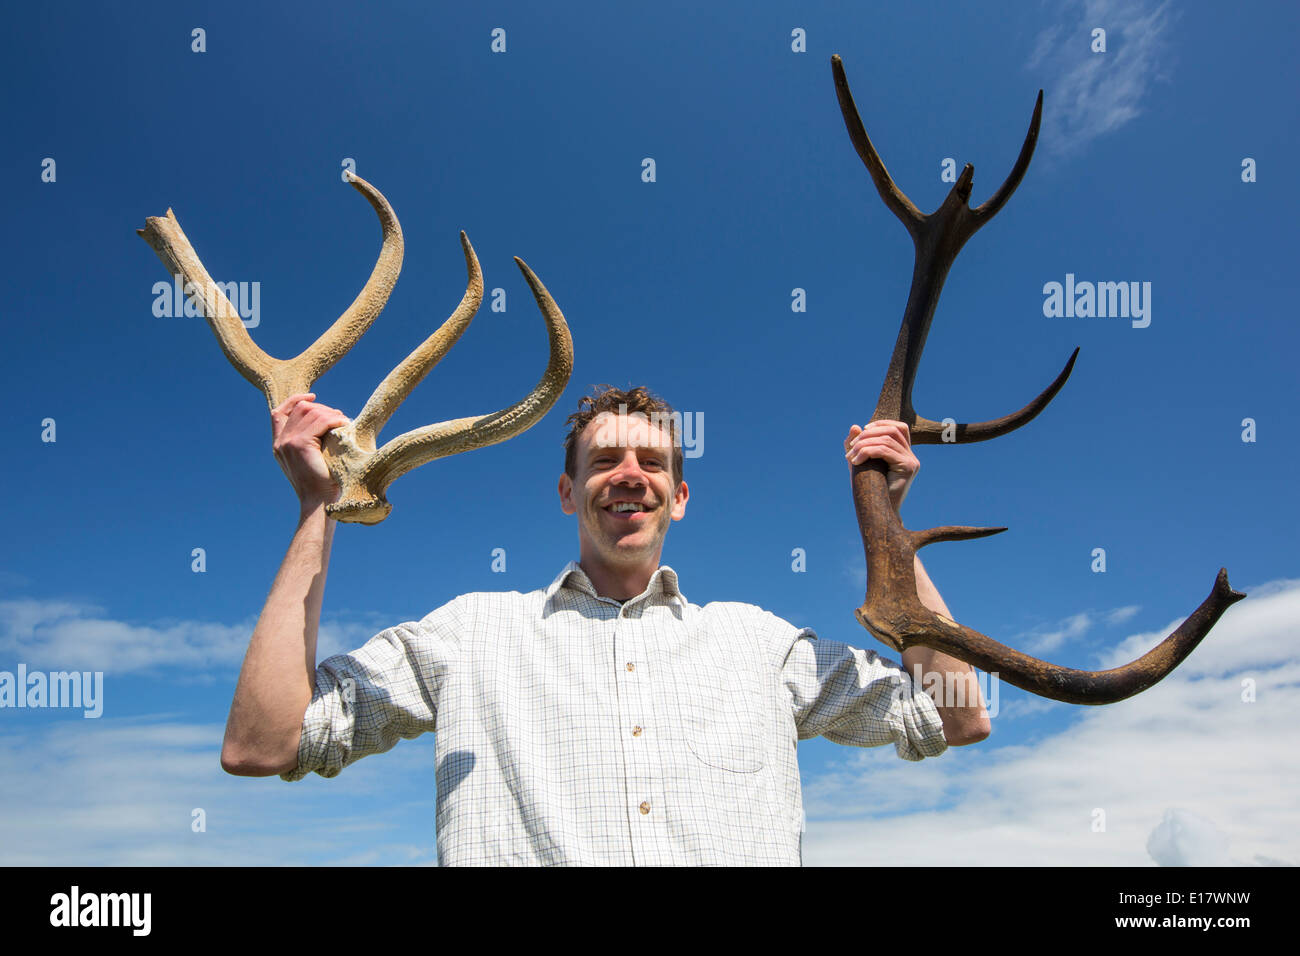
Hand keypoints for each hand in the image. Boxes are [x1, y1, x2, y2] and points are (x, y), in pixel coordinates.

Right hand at [270, 392, 350, 511]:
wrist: (320, 503)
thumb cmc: (323, 484)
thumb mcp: (312, 459)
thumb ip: (311, 440)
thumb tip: (327, 419)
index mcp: (279, 445)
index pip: (278, 412)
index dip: (295, 400)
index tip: (312, 396)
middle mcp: (280, 443)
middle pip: (299, 409)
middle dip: (321, 408)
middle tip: (338, 417)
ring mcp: (288, 443)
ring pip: (310, 412)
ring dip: (330, 413)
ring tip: (343, 421)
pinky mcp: (300, 445)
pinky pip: (320, 422)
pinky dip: (334, 419)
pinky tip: (344, 425)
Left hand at [845, 420, 917, 510]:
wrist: (878, 512)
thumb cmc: (869, 489)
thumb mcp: (860, 463)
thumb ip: (857, 445)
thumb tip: (855, 426)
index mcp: (903, 453)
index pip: (899, 428)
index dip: (881, 424)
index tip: (863, 430)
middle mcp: (910, 455)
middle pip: (892, 430)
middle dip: (868, 434)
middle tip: (851, 446)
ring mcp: (912, 461)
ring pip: (887, 439)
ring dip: (864, 444)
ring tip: (851, 456)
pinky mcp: (908, 468)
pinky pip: (885, 450)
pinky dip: (868, 451)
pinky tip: (856, 461)